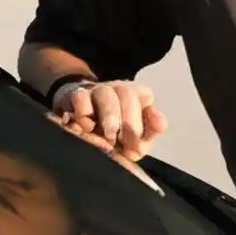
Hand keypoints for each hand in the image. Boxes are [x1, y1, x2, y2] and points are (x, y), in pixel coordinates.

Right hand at [52, 80, 166, 161]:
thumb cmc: (117, 132)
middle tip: (122, 143)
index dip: (141, 121)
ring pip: (104, 93)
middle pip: (126, 92)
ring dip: (108, 117)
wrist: (84, 128)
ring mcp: (95, 90)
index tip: (136, 146)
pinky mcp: (75, 96)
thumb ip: (151, 130)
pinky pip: (79, 97)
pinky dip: (83, 113)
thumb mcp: (138, 136)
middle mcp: (117, 88)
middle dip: (127, 121)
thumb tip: (161, 124)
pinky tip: (86, 129)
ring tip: (107, 138)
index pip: (144, 96)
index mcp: (136, 95)